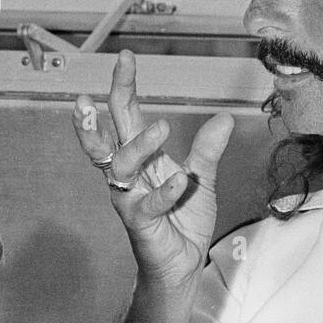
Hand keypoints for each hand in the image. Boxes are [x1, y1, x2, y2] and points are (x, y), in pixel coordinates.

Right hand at [72, 50, 234, 283]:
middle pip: (108, 137)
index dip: (124, 86)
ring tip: (161, 127)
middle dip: (98, 113)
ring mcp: (131, 199)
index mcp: (141, 156)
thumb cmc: (183, 219)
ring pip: (118, 168)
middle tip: (99, 89)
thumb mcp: (201, 178)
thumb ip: (208, 149)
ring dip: (138, 146)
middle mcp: (128, 174)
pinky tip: (179, 181)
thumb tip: (223, 116)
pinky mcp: (141, 224)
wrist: (184, 265)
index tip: (125, 57)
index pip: (126, 115)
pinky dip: (164, 192)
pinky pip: (147, 205)